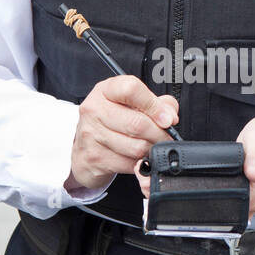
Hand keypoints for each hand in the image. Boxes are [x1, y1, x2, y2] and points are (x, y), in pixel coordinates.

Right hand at [65, 76, 178, 192]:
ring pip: (136, 147)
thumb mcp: (131, 104)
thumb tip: (170, 116)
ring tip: (152, 147)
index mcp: (106, 90)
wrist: (84, 146)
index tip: (167, 118)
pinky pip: (129, 164)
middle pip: (137, 123)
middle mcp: (95, 109)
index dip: (154, 105)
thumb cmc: (112, 121)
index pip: (131, 90)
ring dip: (151, 150)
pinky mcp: (94, 157)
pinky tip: (138, 158)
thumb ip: (157, 103)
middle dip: (159, 134)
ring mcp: (91, 134)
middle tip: (166, 137)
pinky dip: (140, 163)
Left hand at [135, 114, 254, 220]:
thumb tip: (254, 173)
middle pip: (201, 211)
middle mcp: (239, 203)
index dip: (185, 206)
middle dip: (171, 201)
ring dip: (173, 196)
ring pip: (199, 205)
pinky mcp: (227, 191)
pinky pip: (202, 197)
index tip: (162, 193)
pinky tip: (167, 182)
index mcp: (248, 196)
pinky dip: (183, 190)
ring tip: (151, 182)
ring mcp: (232, 199)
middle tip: (149, 184)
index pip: (214, 211)